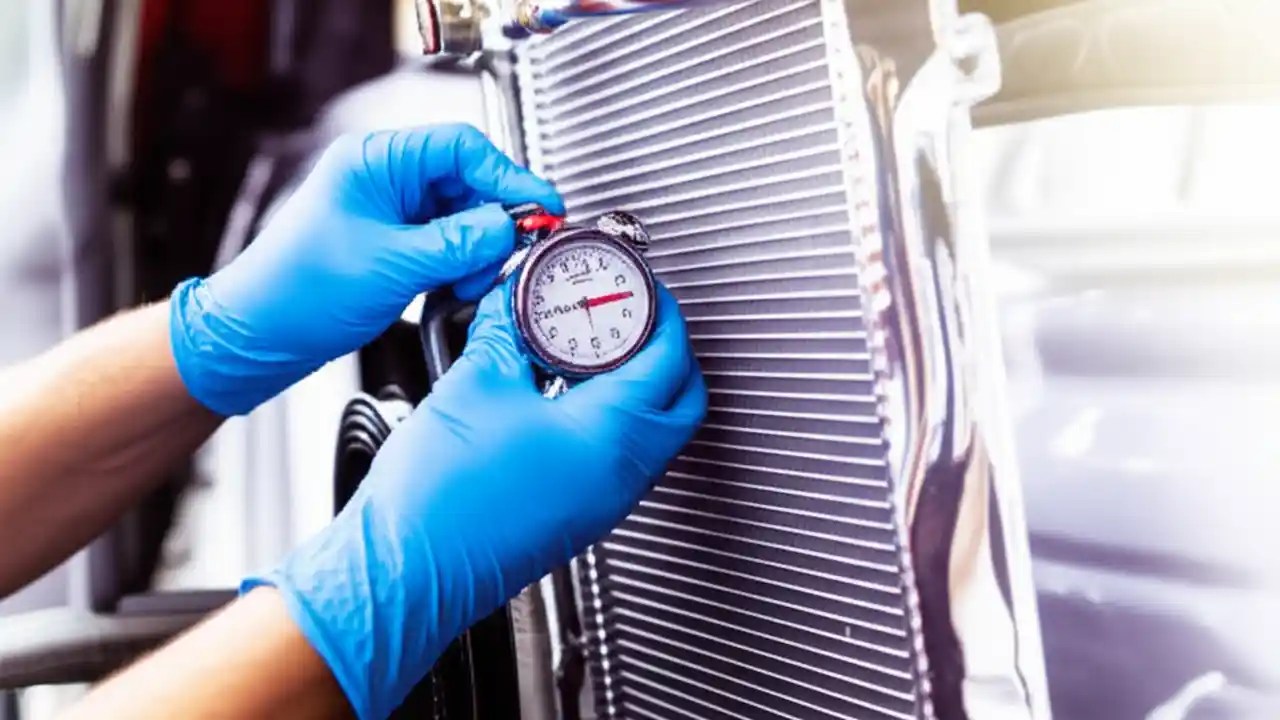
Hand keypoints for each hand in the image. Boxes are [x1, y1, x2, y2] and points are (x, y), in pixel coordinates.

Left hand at [169, 124, 561, 415]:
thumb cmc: (298, 291)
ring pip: (461, 218)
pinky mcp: (393, 243)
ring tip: (472, 280)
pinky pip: (446, 244)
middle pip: (468, 183)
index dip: (510, 176)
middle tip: (511, 254)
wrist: (258, 335)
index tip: (542, 206)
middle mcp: (385, 178)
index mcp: (377, 160)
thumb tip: (508, 226)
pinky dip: (460, 265)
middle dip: (494, 222)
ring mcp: (389, 212)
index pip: (463, 148)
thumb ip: (459, 243)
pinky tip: (456, 286)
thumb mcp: (393, 265)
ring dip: (477, 250)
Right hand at [248, 282, 705, 719]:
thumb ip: (504, 330)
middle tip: (632, 318)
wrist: (407, 569)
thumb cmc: (440, 499)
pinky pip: (624, 460)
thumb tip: (514, 299)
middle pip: (682, 399)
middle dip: (666, 350)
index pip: (669, 356)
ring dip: (642, 388)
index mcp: (611, 435)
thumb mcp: (475, 384)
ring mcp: (606, 502)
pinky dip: (615, 422)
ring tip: (596, 352)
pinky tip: (566, 398)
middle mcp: (622, 475)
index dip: (660, 311)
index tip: (641, 286)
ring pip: (657, 433)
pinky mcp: (580, 516)